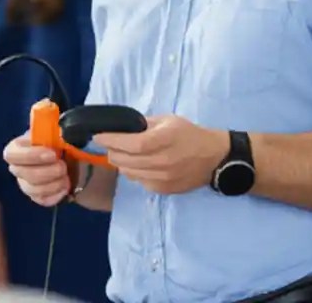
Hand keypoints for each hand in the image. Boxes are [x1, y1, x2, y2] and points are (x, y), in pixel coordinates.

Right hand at [4, 132, 70, 206]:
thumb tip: (62, 134)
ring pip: (31, 189)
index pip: (12, 153)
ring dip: (53, 183)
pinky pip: (42, 200)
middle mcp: (19, 166)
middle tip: (63, 166)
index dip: (29, 155)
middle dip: (45, 171)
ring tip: (67, 176)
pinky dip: (56, 194)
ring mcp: (26, 183)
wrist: (76, 162)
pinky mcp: (37, 196)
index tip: (52, 154)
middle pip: (21, 173)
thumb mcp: (65, 133)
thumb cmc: (65, 143)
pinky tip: (65, 187)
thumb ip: (61, 132)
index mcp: (21, 146)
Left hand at [94, 115, 227, 194]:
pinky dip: (133, 172)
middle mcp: (162, 161)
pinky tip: (138, 164)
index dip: (110, 140)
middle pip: (124, 160)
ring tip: (122, 154)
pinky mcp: (163, 189)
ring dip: (120, 162)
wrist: (214, 158)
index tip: (98, 136)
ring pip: (128, 173)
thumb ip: (143, 124)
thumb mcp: (167, 121)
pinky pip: (139, 181)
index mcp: (163, 140)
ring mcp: (163, 178)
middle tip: (108, 144)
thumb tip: (121, 128)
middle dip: (111, 151)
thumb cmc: (189, 134)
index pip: (130, 144)